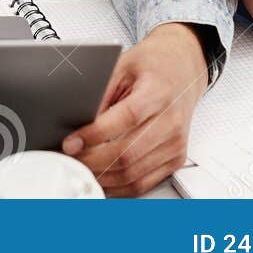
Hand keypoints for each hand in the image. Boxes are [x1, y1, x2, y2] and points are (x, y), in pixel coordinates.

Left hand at [62, 22, 209, 195]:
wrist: (182, 70)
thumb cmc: (153, 66)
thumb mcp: (122, 65)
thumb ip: (101, 93)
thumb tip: (77, 121)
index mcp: (157, 94)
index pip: (125, 119)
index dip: (94, 135)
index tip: (70, 143)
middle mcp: (171, 122)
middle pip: (128, 154)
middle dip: (92, 162)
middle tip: (70, 159)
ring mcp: (175, 144)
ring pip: (133, 175)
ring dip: (102, 177)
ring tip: (80, 169)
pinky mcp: (175, 159)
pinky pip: (144, 183)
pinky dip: (118, 187)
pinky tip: (102, 178)